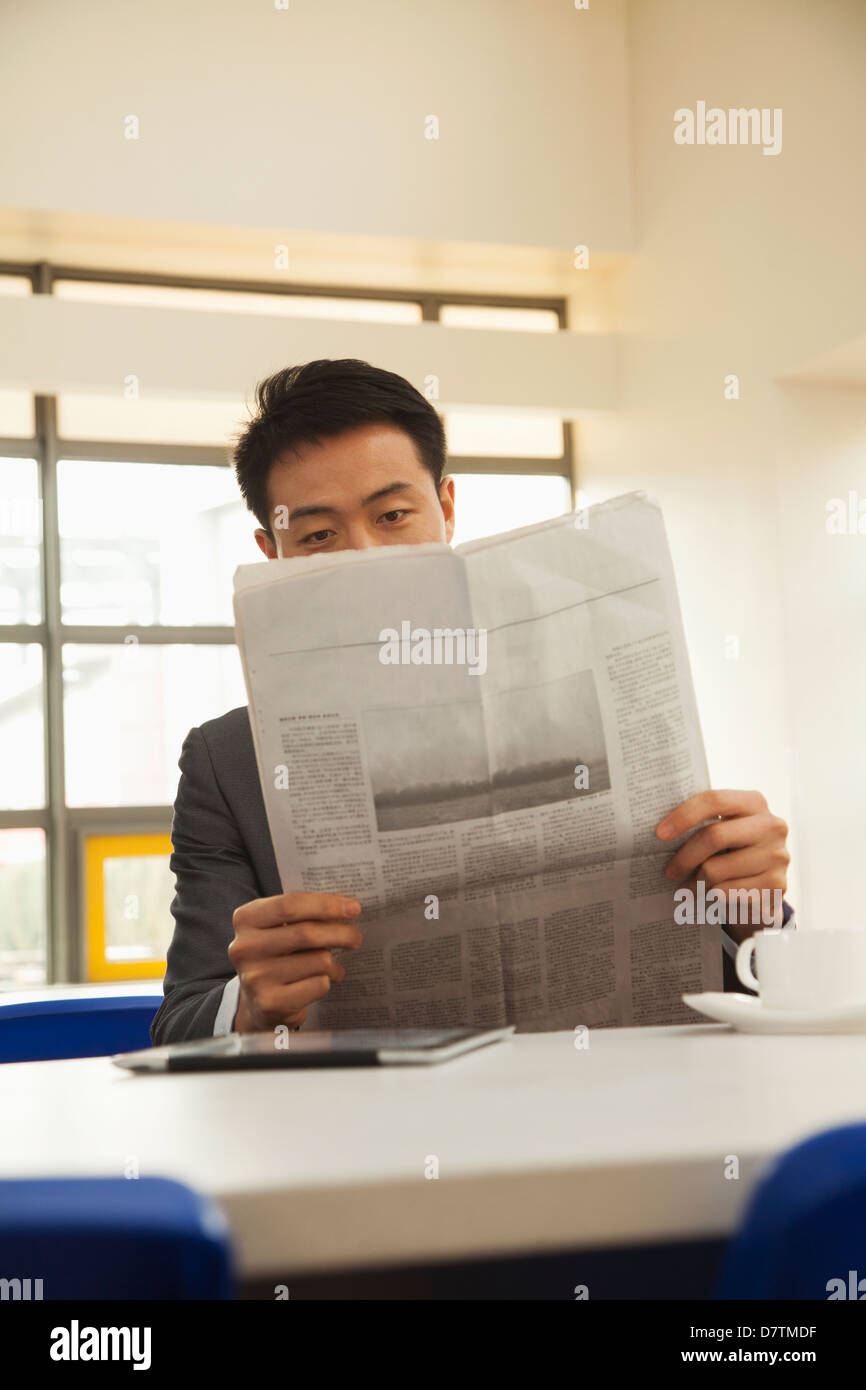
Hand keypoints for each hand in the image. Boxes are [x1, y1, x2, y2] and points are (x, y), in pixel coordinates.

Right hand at [228, 891, 362, 1032]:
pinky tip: (320, 982)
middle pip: (307, 933)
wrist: (255, 1001)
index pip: (291, 905)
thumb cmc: (276, 955)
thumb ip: (302, 915)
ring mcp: (256, 977)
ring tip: (333, 967)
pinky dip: (327, 982)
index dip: (326, 905)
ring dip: (334, 964)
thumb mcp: (278, 928)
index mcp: (246, 919)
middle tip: (356, 938)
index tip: (354, 908)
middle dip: (341, 933)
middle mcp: (245, 947)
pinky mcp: (270, 1003)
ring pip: (318, 961)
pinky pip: (318, 985)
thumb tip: (346, 908)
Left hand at [656, 790, 789, 942]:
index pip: (715, 800)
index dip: (683, 816)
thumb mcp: (724, 829)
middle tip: (670, 871)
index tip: (660, 834)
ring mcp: (777, 856)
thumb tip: (661, 830)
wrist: (765, 886)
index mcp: (754, 802)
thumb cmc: (734, 851)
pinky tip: (709, 895)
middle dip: (684, 857)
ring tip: (690, 886)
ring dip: (696, 881)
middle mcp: (771, 826)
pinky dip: (711, 895)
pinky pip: (726, 891)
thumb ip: (704, 822)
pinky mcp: (776, 886)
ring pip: (716, 869)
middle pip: (713, 836)